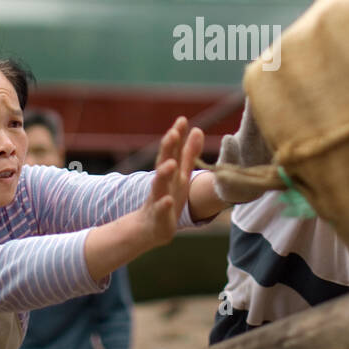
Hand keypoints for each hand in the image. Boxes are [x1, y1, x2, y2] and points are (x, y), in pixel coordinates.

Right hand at [136, 117, 202, 248]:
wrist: (150, 228)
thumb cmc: (169, 197)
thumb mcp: (181, 175)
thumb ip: (189, 153)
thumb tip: (197, 129)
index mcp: (171, 172)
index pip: (173, 150)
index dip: (177, 135)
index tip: (182, 120)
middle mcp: (163, 182)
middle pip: (164, 162)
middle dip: (168, 148)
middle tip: (173, 133)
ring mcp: (158, 198)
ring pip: (159, 184)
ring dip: (164, 173)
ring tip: (170, 163)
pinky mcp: (158, 216)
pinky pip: (160, 210)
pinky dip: (164, 204)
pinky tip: (168, 200)